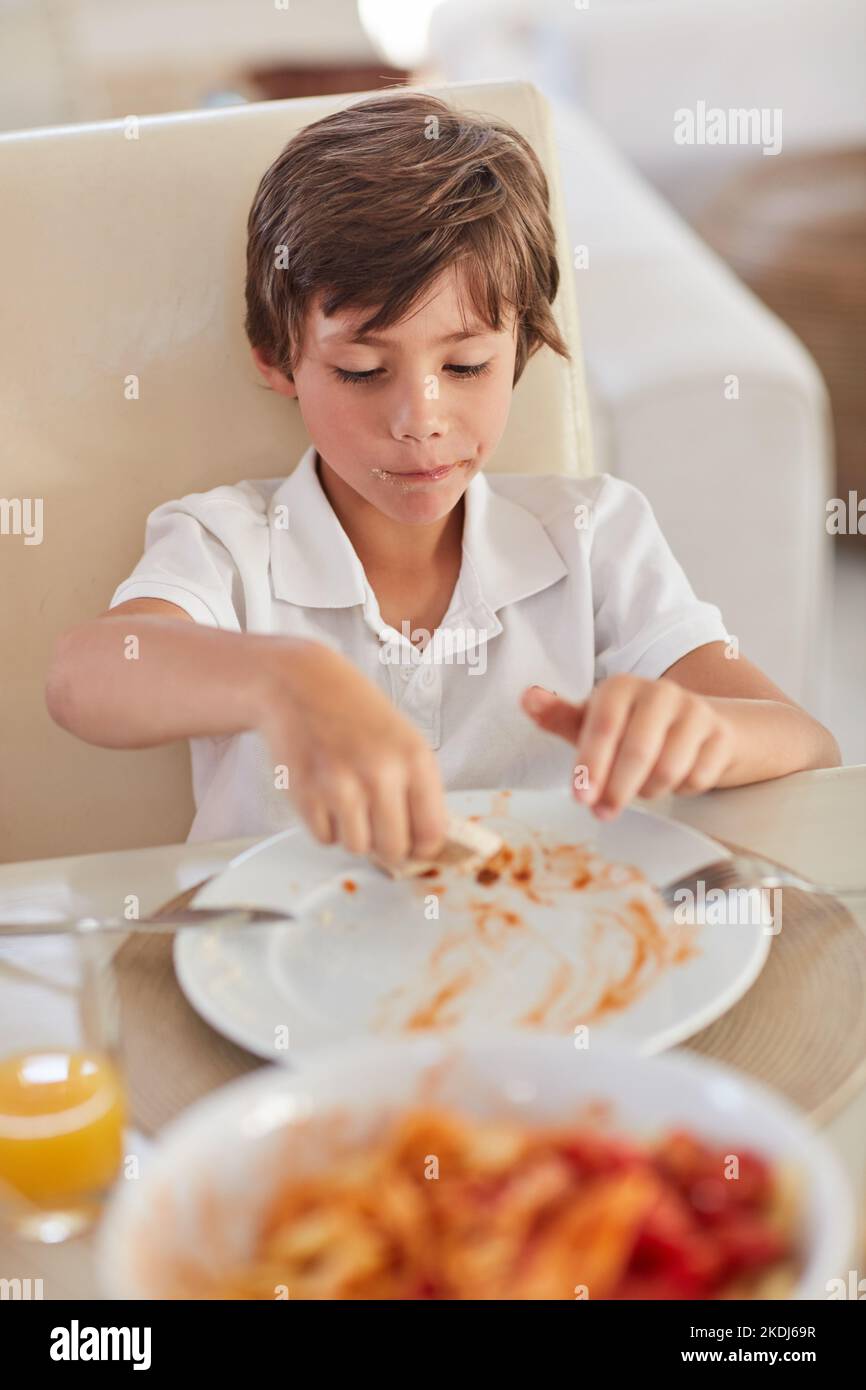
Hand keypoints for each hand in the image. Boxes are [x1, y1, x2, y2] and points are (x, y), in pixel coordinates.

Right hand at [256, 641, 447, 864]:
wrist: (300, 684)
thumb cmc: (354, 712)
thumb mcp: (403, 740)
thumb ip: (417, 789)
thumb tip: (425, 844)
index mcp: (414, 758)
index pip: (432, 832)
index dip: (423, 848)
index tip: (415, 848)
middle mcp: (380, 772)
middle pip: (394, 849)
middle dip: (386, 845)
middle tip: (377, 825)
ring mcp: (340, 784)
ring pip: (357, 848)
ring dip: (353, 833)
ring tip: (348, 800)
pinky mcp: (305, 793)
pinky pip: (324, 839)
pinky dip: (325, 825)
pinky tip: (325, 793)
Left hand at [521, 675, 734, 818]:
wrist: (702, 724)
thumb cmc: (634, 726)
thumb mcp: (594, 722)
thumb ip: (561, 717)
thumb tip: (526, 698)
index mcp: (622, 687)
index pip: (604, 726)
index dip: (590, 764)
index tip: (580, 797)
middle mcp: (660, 693)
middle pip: (638, 751)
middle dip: (617, 790)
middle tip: (602, 813)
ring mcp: (696, 712)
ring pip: (669, 770)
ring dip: (650, 791)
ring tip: (640, 788)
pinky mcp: (721, 735)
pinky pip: (697, 779)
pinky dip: (681, 790)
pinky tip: (675, 779)